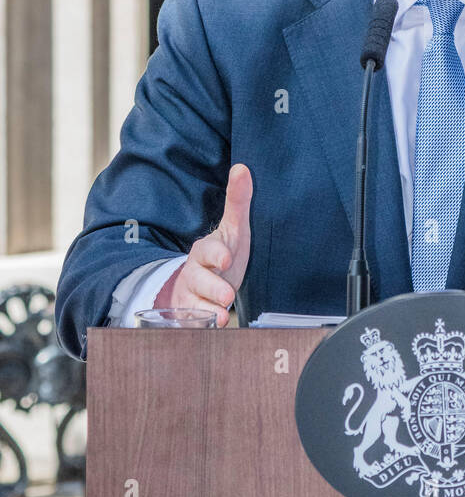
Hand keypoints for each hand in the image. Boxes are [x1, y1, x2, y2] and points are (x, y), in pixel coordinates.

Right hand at [154, 164, 252, 325]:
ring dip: (207, 310)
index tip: (225, 257)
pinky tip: (213, 328)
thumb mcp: (233, 230)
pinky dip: (201, 328)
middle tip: (227, 293)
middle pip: (198, 280)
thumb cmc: (221, 257)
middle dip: (212, 287)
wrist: (201, 286)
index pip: (207, 250)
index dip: (216, 254)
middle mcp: (194, 274)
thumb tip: (243, 168)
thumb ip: (238, 202)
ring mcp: (189, 297)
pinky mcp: (189, 318)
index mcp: (205, 251)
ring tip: (221, 315)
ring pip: (193, 305)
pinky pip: (192, 324)